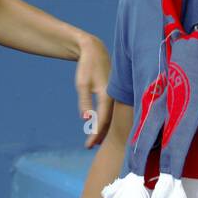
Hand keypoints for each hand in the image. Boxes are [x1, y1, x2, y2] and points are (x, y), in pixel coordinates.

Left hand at [76, 32, 113, 148]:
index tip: (88, 145)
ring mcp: (116, 94)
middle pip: (109, 121)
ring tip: (94, 141)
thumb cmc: (87, 66)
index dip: (95, 134)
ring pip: (111, 117)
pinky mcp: (114, 92)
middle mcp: (115, 96)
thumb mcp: (82, 84)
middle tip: (89, 147)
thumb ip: (84, 102)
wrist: (94, 50)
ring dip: (103, 128)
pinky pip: (111, 110)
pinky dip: (105, 119)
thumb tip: (85, 120)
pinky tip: (99, 125)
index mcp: (108, 95)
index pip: (102, 120)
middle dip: (99, 134)